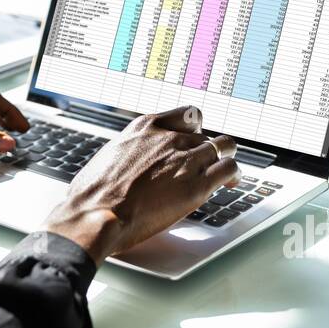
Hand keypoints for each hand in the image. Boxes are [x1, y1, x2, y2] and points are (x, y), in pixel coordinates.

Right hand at [41, 105, 239, 264]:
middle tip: (207, 164)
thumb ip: (130, 152)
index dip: (194, 128)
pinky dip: (234, 175)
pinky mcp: (198, 184)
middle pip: (205, 134)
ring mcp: (186, 159)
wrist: (96, 212)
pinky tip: (232, 183)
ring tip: (227, 172)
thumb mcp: (109, 155)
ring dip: (226, 158)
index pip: (186, 115)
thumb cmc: (94, 192)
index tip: (194, 138)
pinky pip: (230, 169)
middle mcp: (170, 137)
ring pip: (224, 146)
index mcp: (146, 126)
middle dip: (207, 149)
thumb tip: (129, 162)